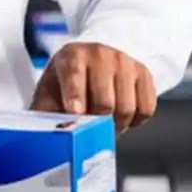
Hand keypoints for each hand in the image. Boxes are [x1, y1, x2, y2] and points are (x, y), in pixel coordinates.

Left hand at [30, 43, 156, 133]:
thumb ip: (46, 115)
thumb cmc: (66, 85)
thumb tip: (48, 137)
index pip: (75, 76)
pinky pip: (146, 108)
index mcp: (72, 55)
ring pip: (127, 107)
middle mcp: (99, 54)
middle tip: (91, 131)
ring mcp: (124, 61)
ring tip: (105, 124)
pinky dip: (134, 121)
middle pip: (104, 101)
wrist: (90, 64)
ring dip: (116, 125)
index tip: (76, 112)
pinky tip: (120, 116)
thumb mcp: (49, 95)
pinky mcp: (143, 72)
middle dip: (97, 124)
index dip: (75, 96)